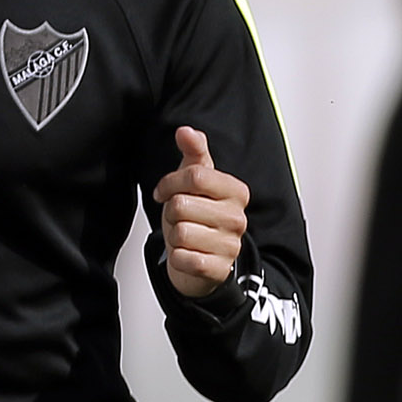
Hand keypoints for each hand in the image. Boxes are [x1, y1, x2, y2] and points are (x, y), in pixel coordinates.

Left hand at [152, 126, 248, 297]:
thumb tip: (186, 130)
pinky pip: (182, 257)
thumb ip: (194, 153)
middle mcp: (237, 218)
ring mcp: (231, 245)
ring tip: (185, 237)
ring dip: (173, 237)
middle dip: (171, 213)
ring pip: (179, 232)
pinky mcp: (219, 270)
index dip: (169, 183)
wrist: (201, 262)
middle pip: (181, 204)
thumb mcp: (195, 183)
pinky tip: (187, 255)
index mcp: (236, 191)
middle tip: (180, 219)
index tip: (164, 192)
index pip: (194, 175)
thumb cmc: (197, 218)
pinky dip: (177, 258)